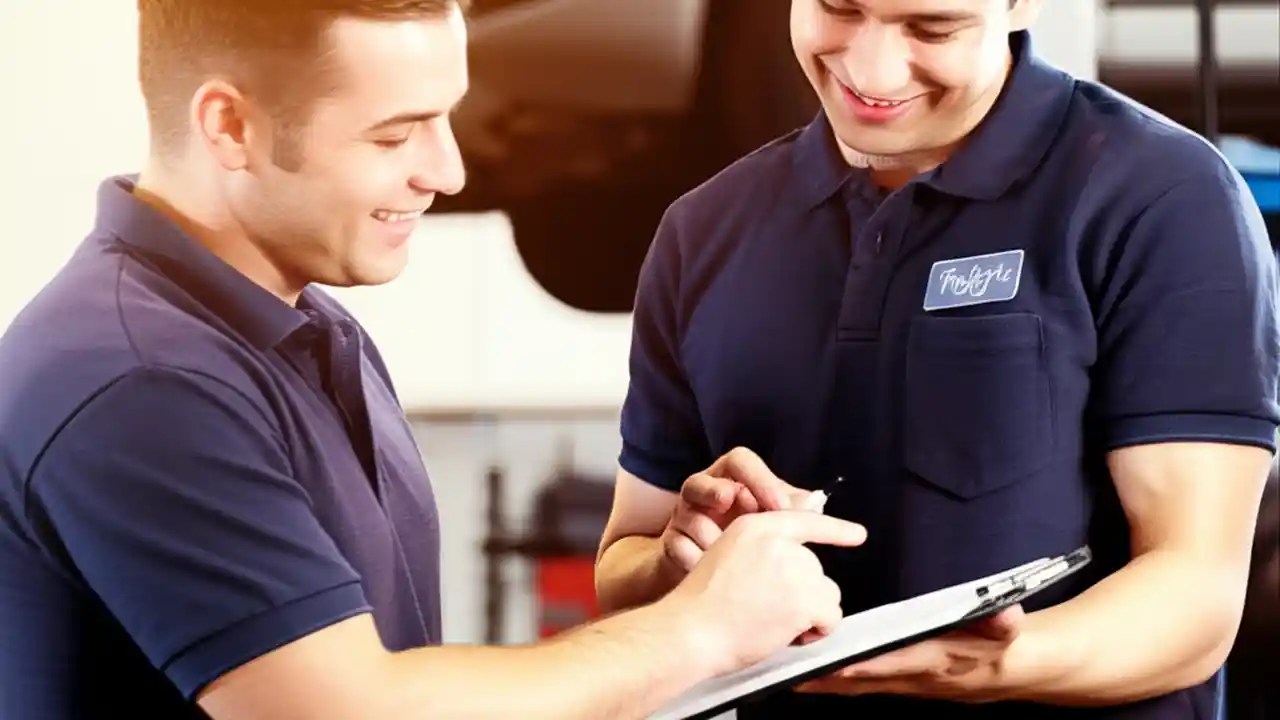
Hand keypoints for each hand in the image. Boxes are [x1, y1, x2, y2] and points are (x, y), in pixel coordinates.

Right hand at [660, 447, 813, 575]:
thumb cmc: (740, 538)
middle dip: (716, 493)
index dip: (759, 478)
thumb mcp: (766, 520)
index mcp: (728, 479)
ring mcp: (681, 517)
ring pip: (690, 518)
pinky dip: (696, 561)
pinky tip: (712, 574)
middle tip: (731, 506)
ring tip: (728, 558)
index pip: (740, 461)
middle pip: (702, 481)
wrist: (702, 573)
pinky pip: (678, 547)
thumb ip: (789, 509)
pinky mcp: (669, 543)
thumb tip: (816, 502)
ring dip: (712, 539)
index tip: (780, 505)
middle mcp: (701, 492)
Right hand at [666, 511, 866, 676]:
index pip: (805, 520)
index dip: (835, 529)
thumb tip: (801, 563)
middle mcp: (778, 541)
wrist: (691, 631)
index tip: (858, 534)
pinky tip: (785, 634)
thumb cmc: (702, 606)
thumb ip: (763, 552)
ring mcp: (793, 568)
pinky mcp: (805, 598)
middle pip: (816, 569)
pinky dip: (816, 632)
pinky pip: (831, 617)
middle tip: (768, 611)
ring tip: (773, 623)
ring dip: (810, 614)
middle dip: (803, 596)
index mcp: (756, 527)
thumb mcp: (728, 558)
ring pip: (828, 594)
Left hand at [794, 606, 1024, 702]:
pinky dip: (831, 681)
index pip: (892, 663)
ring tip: (784, 672)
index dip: (864, 664)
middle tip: (789, 670)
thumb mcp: (1006, 630)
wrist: (1005, 673)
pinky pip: (857, 684)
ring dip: (822, 682)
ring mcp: (900, 683)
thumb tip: (1008, 612)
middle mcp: (911, 677)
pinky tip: (805, 674)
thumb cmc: (998, 646)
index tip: (834, 661)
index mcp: (932, 660)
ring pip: (854, 686)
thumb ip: (1004, 622)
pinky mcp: (893, 682)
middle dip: (826, 677)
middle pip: (861, 680)